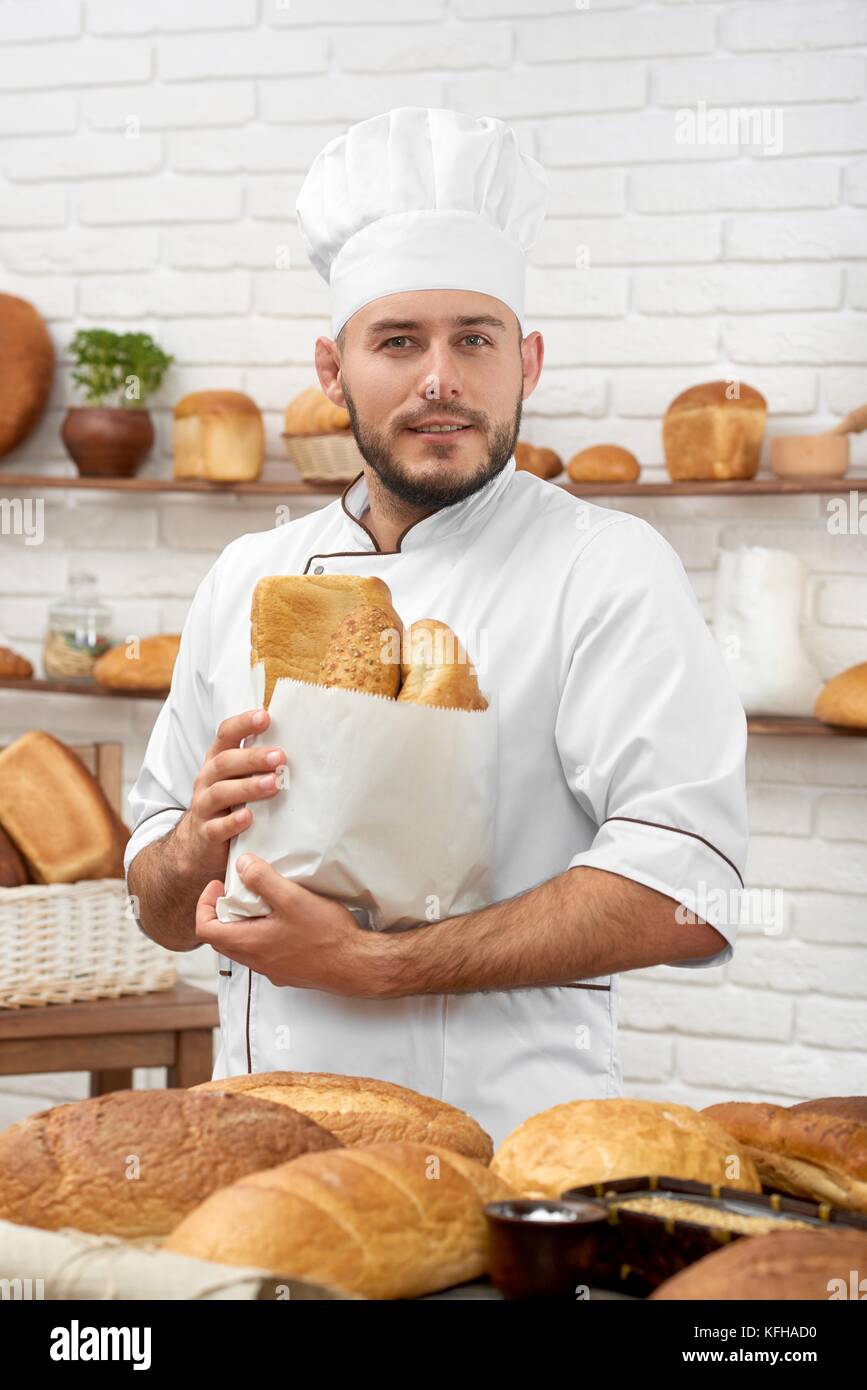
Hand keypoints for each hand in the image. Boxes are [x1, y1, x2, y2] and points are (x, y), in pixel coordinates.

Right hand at [175, 708, 286, 881]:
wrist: (197, 845)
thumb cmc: (228, 805)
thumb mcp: (237, 779)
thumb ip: (257, 763)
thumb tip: (300, 743)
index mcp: (218, 761)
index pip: (226, 735)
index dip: (243, 724)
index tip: (265, 716)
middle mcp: (208, 780)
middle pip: (225, 762)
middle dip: (253, 758)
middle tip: (280, 757)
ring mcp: (204, 807)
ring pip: (221, 792)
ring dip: (248, 787)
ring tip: (273, 784)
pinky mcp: (206, 834)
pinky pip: (217, 827)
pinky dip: (232, 823)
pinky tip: (248, 818)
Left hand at [194, 853, 388, 997]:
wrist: (354, 965)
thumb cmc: (325, 936)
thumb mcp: (292, 898)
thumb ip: (263, 879)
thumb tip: (242, 865)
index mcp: (248, 943)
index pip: (205, 929)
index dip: (204, 905)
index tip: (218, 886)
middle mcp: (255, 961)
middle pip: (221, 938)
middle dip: (223, 912)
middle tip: (237, 891)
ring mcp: (271, 969)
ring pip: (243, 946)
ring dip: (243, 923)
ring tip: (262, 902)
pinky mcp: (287, 971)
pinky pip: (263, 952)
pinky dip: (262, 934)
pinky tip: (284, 921)